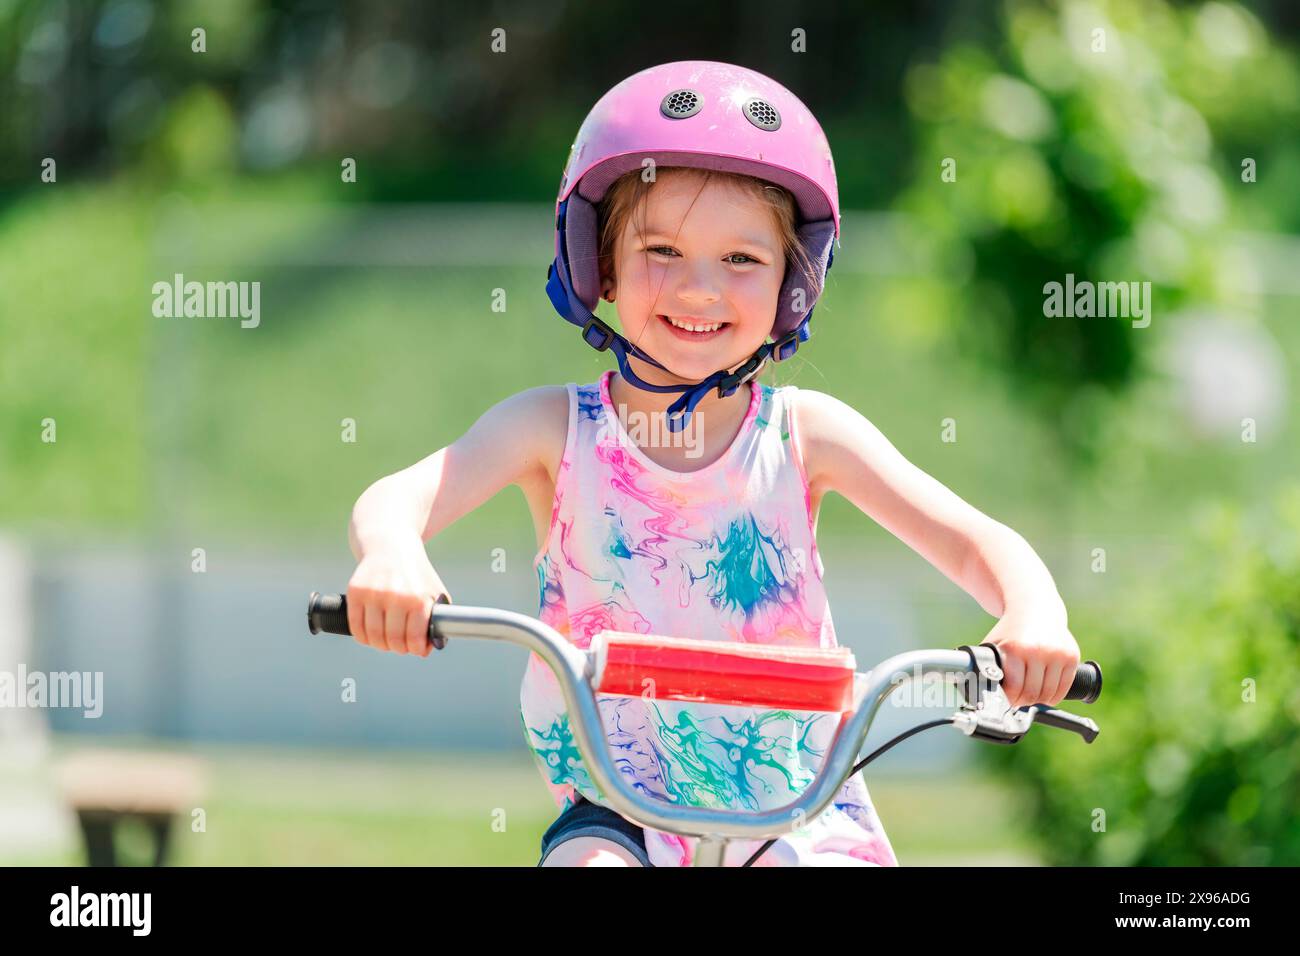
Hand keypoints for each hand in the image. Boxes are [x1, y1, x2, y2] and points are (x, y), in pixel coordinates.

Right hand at [346, 534, 450, 656]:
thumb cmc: (416, 573)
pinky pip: (355, 626)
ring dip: (380, 644)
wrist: (391, 544)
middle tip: (401, 646)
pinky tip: (370, 635)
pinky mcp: (355, 591)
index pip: (414, 638)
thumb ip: (435, 619)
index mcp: (418, 598)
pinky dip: (363, 636)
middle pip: (393, 640)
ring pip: (373, 636)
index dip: (416, 649)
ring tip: (386, 642)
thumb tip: (428, 648)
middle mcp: (396, 596)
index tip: (416, 649)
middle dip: (399, 648)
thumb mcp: (434, 590)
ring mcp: (373, 593)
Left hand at [981, 603, 1079, 708]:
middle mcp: (1038, 650)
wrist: (1034, 608)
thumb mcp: (993, 645)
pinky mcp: (1071, 656)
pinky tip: (1045, 693)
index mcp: (1015, 649)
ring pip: (1049, 694)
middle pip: (1032, 693)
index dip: (1010, 699)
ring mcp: (1057, 653)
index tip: (1007, 700)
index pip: (1015, 688)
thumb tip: (977, 689)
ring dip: (1039, 700)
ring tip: (1030, 695)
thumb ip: (987, 666)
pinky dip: (1054, 696)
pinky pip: (1064, 688)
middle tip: (1018, 699)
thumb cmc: (1010, 631)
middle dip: (1023, 701)